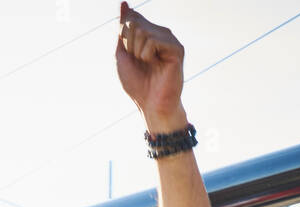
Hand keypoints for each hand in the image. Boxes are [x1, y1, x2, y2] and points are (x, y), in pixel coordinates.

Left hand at [115, 2, 186, 128]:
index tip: (130, 54)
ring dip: (137, 52)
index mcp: (148, 33)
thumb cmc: (137, 83)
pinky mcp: (177, 48)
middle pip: (134, 22)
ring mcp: (170, 39)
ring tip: (147, 64)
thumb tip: (124, 3)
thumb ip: (122, 28)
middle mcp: (160, 33)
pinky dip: (147, 54)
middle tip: (139, 61)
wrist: (149, 104)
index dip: (124, 37)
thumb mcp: (122, 53)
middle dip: (129, 44)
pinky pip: (153, 40)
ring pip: (143, 31)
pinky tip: (155, 64)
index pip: (130, 18)